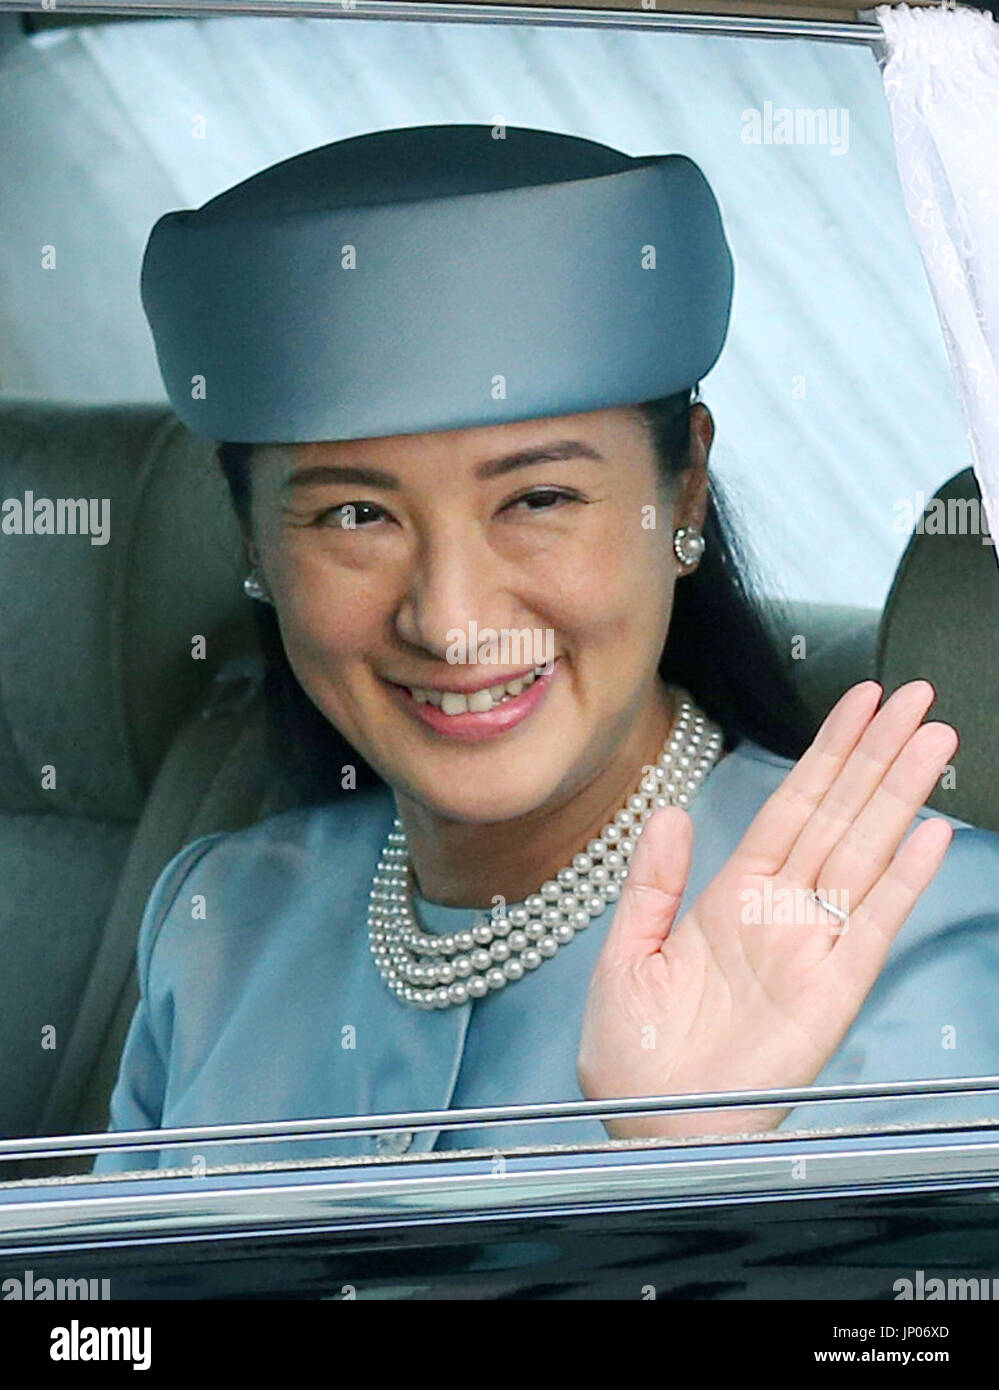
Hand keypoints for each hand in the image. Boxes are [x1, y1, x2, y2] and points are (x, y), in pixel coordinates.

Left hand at [577, 680, 957, 1139]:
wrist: (648, 1128)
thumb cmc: (634, 1053)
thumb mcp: (627, 951)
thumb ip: (653, 881)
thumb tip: (669, 812)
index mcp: (732, 896)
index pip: (791, 806)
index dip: (827, 754)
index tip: (859, 705)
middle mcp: (781, 912)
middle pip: (839, 815)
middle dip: (877, 755)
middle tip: (917, 698)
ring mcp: (812, 947)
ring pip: (865, 853)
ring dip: (900, 795)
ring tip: (934, 739)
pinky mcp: (833, 992)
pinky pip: (872, 924)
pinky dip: (902, 880)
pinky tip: (929, 833)